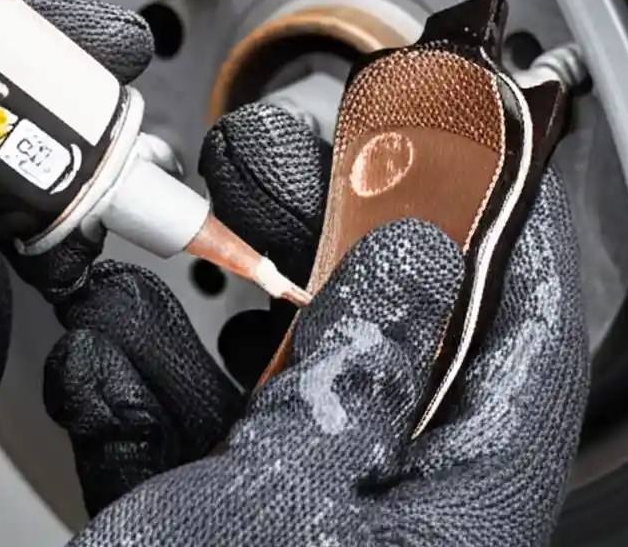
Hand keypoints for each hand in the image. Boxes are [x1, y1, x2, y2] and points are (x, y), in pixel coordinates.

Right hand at [44, 103, 588, 544]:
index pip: (523, 334)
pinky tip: (104, 347)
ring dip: (215, 297)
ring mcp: (287, 525)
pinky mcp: (199, 532)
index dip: (507, 217)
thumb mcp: (281, 513)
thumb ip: (352, 378)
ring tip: (176, 231)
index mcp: (457, 511)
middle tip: (286, 157)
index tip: (482, 122)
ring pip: (276, 374)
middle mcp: (385, 514)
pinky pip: (185, 435)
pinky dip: (140, 382)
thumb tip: (413, 259)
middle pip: (388, 333)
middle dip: (325, 231)